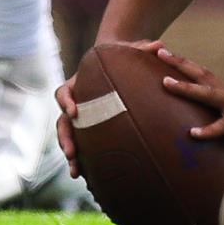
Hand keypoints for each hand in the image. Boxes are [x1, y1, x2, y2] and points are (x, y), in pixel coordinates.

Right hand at [55, 39, 169, 176]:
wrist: (118, 63)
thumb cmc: (124, 56)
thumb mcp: (132, 50)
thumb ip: (143, 49)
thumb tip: (160, 46)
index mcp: (79, 83)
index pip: (64, 92)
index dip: (66, 102)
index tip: (73, 111)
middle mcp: (75, 102)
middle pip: (63, 122)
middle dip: (65, 138)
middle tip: (71, 152)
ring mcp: (81, 118)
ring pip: (69, 138)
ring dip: (71, 155)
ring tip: (76, 173)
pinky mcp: (90, 129)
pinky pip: (84, 146)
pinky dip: (85, 161)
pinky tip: (90, 178)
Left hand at [154, 46, 223, 150]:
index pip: (205, 85)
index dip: (187, 77)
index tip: (167, 69)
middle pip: (200, 76)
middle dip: (177, 65)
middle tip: (157, 50)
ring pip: (206, 90)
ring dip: (184, 84)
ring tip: (164, 78)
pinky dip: (210, 128)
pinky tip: (194, 133)